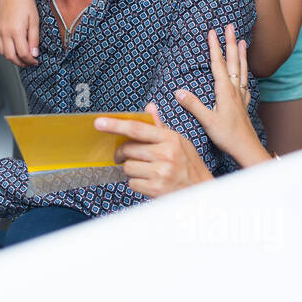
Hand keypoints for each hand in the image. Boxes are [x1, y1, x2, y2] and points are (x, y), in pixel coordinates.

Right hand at [0, 0, 39, 65]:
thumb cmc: (24, 0)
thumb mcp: (35, 20)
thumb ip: (34, 38)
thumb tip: (34, 53)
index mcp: (16, 30)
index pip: (23, 54)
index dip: (30, 60)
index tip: (36, 61)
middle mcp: (4, 32)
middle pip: (11, 57)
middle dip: (21, 63)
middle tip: (29, 63)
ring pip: (2, 52)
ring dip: (12, 58)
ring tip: (22, 57)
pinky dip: (6, 50)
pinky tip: (13, 47)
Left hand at [96, 104, 212, 197]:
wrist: (202, 193)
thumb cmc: (189, 166)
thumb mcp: (180, 143)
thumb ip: (160, 127)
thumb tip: (149, 107)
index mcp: (170, 139)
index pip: (137, 129)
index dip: (115, 125)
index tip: (99, 123)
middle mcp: (166, 154)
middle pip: (127, 149)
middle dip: (123, 154)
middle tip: (126, 157)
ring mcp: (161, 172)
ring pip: (127, 167)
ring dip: (132, 170)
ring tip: (147, 172)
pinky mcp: (156, 189)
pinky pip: (131, 183)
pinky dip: (137, 183)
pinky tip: (150, 183)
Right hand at [173, 24, 269, 167]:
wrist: (247, 148)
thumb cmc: (227, 136)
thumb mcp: (207, 121)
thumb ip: (193, 105)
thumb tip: (178, 91)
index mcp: (225, 91)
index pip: (218, 64)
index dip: (215, 47)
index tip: (212, 31)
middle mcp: (235, 90)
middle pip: (233, 61)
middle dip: (230, 43)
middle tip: (230, 26)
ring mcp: (241, 96)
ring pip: (242, 69)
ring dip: (241, 54)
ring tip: (242, 41)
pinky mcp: (244, 103)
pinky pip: (245, 81)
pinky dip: (245, 71)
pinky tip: (245, 72)